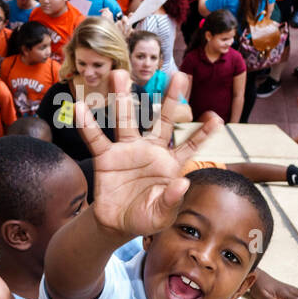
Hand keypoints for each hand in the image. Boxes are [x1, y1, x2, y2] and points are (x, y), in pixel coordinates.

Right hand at [80, 70, 221, 239]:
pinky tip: (80, 107)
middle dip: (171, 99)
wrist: (116, 225)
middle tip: (179, 76)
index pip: (190, 145)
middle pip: (162, 120)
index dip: (203, 132)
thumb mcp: (162, 215)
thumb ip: (172, 200)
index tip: (217, 117)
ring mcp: (127, 151)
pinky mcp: (106, 158)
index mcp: (169, 164)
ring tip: (119, 73)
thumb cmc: (145, 217)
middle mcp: (150, 150)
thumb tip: (183, 182)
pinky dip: (87, 124)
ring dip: (122, 96)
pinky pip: (96, 139)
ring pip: (126, 120)